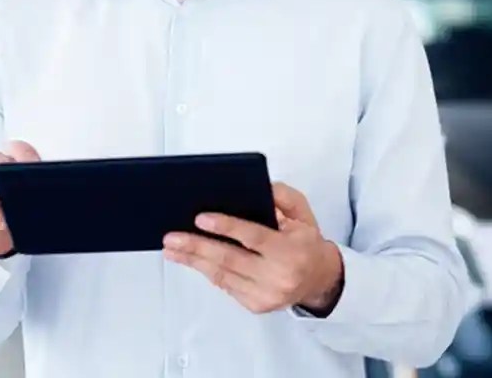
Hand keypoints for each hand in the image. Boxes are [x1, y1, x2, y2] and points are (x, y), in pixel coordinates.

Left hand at [162, 182, 343, 315]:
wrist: (319, 279)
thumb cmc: (306, 242)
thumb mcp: (303, 213)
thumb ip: (282, 196)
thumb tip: (258, 187)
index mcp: (292, 251)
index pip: (254, 237)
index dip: (226, 227)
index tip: (200, 218)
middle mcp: (278, 276)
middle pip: (229, 259)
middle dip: (196, 246)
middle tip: (172, 237)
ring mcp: (266, 295)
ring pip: (222, 275)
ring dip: (193, 261)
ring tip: (172, 249)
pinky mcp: (256, 305)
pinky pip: (225, 285)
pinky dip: (206, 270)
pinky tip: (191, 259)